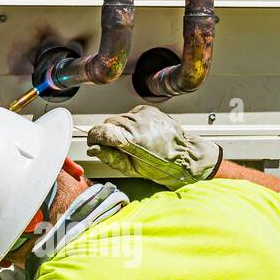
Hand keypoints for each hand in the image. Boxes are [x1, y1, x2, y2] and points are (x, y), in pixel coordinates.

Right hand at [86, 105, 221, 189]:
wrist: (185, 155)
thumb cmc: (162, 166)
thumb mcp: (132, 169)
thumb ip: (110, 157)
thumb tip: (94, 149)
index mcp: (130, 140)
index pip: (100, 131)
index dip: (94, 138)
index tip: (95, 143)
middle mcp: (136, 123)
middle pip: (108, 124)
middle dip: (109, 135)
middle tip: (119, 148)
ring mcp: (143, 114)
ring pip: (119, 119)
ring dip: (121, 129)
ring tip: (134, 141)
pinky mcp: (148, 110)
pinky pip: (131, 114)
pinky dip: (132, 123)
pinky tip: (141, 133)